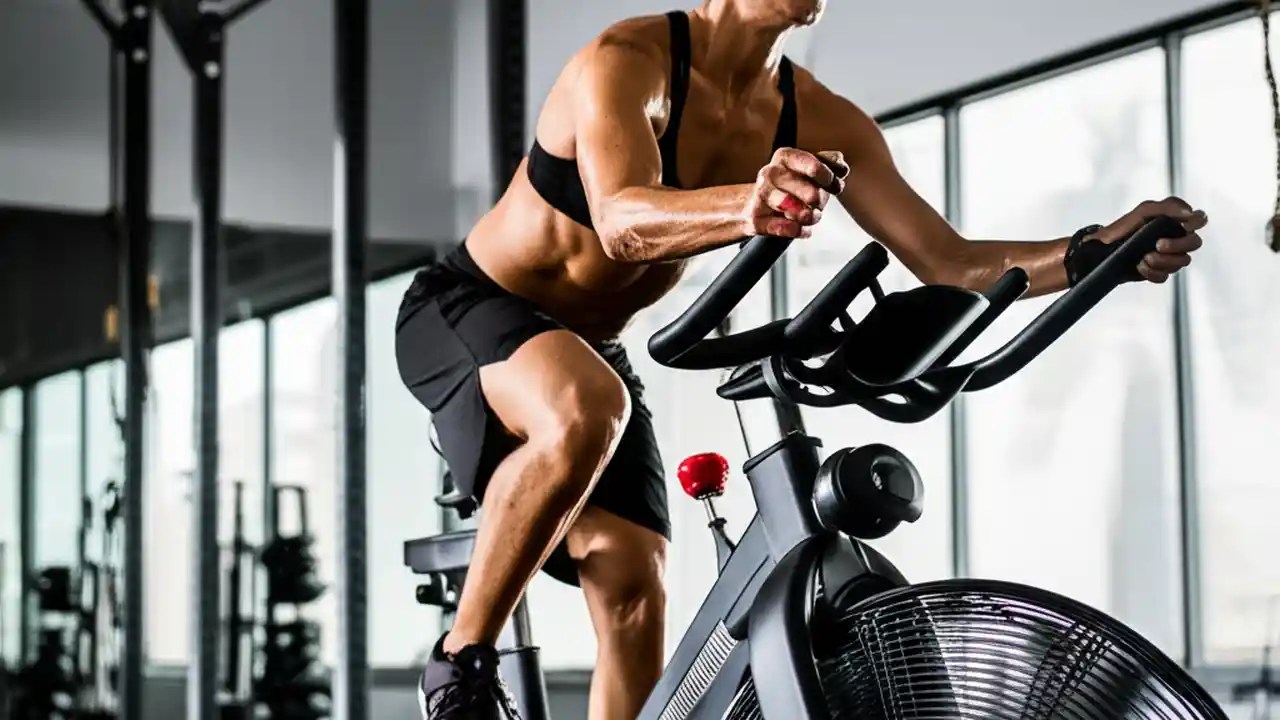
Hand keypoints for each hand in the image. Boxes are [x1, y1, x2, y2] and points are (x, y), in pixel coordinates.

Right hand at [743, 148, 849, 237]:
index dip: (828, 178)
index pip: (812, 165)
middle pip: (807, 191)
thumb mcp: (810, 170)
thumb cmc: (789, 186)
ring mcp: (761, 196)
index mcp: (785, 157)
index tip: (834, 186)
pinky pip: (784, 228)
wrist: (756, 204)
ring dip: (809, 216)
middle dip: (818, 200)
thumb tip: (841, 166)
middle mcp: (770, 173)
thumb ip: (830, 164)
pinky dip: (798, 230)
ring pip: (793, 209)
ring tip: (811, 216)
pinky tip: (801, 228)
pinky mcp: (756, 219)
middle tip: (818, 203)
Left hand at [1091, 196, 1207, 282]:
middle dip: (1177, 246)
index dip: (1195, 223)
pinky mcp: (1158, 271)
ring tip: (1143, 257)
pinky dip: (1153, 273)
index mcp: (1174, 221)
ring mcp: (1167, 256)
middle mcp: (1175, 238)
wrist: (1101, 251)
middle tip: (1157, 245)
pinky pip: (1165, 276)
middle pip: (1194, 243)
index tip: (1182, 227)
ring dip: (1162, 261)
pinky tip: (1140, 266)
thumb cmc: (1122, 229)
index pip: (1199, 219)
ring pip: (1181, 262)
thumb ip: (1167, 207)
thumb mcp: (1142, 212)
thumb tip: (1190, 213)